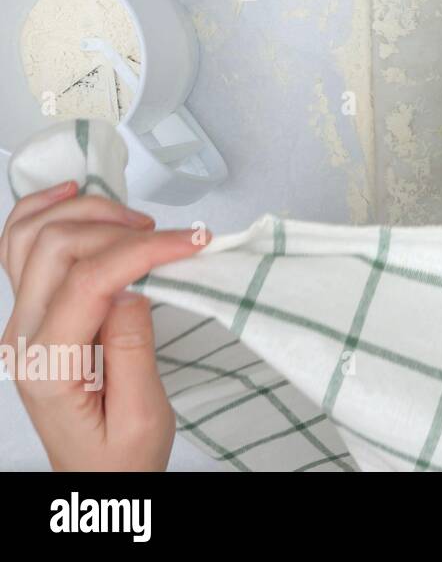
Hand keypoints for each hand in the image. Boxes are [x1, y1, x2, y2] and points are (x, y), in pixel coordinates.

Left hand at [0, 181, 205, 470]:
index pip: (90, 281)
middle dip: (121, 228)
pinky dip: (44, 210)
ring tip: (137, 222)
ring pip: (31, 234)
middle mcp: (22, 337)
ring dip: (86, 212)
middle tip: (174, 240)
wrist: (97, 478)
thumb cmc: (123, 455)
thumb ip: (132, 350)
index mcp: (50, 365)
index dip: (143, 250)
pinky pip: (19, 244)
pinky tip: (74, 195)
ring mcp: (19, 321)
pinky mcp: (29, 312)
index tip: (192, 242)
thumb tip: (132, 287)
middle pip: (57, 246)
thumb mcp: (143, 417)